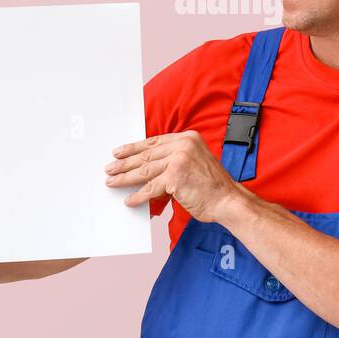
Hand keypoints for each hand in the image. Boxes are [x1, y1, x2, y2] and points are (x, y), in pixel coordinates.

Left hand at [105, 130, 243, 222]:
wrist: (228, 200)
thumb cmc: (213, 186)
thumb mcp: (195, 162)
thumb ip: (175, 159)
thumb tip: (148, 166)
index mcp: (188, 138)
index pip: (154, 142)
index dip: (134, 148)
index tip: (119, 152)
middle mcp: (183, 145)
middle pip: (147, 155)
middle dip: (125, 163)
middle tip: (110, 168)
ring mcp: (179, 160)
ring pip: (145, 170)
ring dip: (125, 178)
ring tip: (112, 182)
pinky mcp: (175, 177)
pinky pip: (151, 188)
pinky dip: (138, 196)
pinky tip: (129, 200)